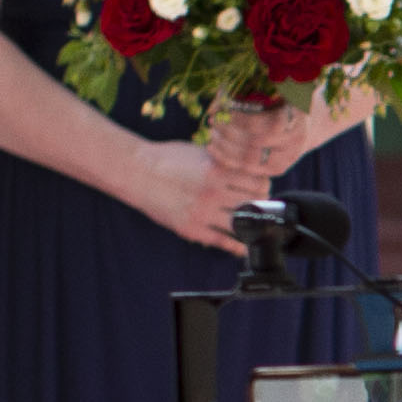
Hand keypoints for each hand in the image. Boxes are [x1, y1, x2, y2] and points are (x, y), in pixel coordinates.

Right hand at [125, 131, 276, 250]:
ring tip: (252, 223)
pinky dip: (236, 246)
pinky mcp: (192, 228)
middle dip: (261, 204)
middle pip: (255, 204)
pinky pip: (222, 242)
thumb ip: (225, 163)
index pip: (258, 183)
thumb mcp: (201, 153)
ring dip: (251, 225)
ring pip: (242, 224)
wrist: (137, 171)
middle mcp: (214, 192)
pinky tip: (243, 248)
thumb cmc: (168, 158)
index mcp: (218, 171)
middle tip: (260, 205)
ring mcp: (203, 212)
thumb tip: (248, 170)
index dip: (264, 185)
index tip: (262, 187)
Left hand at [210, 84, 370, 179]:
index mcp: (297, 115)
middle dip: (228, 132)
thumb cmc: (284, 96)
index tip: (221, 109)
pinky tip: (213, 148)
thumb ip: (254, 86)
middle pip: (256, 143)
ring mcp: (289, 157)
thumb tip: (221, 95)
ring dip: (224, 147)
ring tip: (211, 134)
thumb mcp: (275, 86)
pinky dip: (227, 159)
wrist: (307, 121)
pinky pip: (248, 169)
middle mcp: (296, 139)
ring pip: (250, 159)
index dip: (239, 119)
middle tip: (212, 121)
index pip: (265, 124)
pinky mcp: (278, 169)